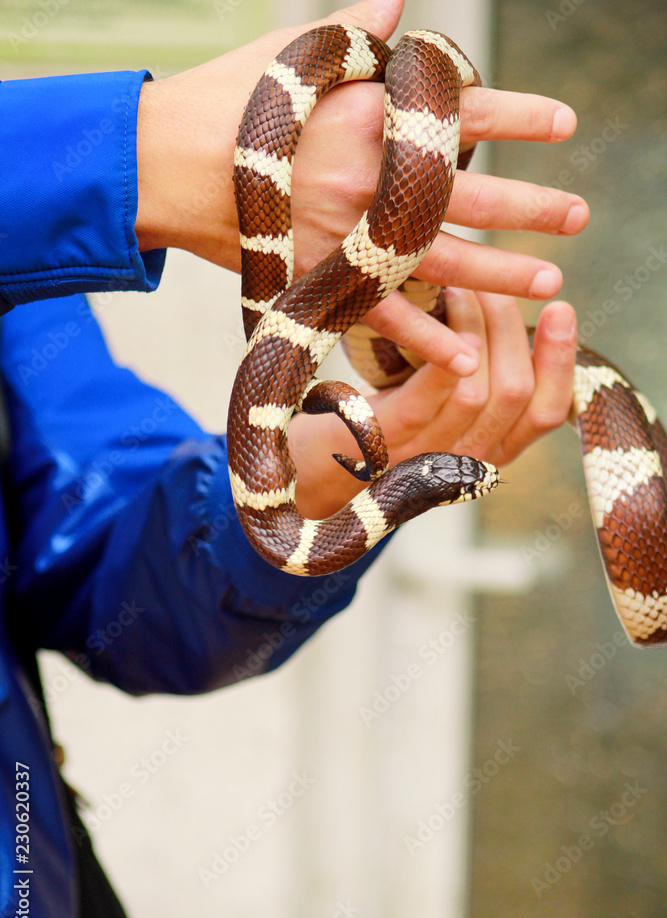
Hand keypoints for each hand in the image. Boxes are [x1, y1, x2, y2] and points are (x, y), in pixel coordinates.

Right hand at [135, 0, 587, 373]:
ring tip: (550, 283)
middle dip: (532, 206)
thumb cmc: (224, 102)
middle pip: (470, 195)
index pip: (464, 113)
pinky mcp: (319, 277)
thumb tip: (397, 1)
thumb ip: (354, 30)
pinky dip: (426, 340)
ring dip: (502, 274)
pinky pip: (383, 316)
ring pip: (443, 260)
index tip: (564, 126)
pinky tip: (468, 357)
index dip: (520, 118)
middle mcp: (367, 175)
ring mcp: (345, 233)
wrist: (160, 165)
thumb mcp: (291, 54)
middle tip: (577, 216)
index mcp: (368, 113)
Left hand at [288, 290, 577, 518]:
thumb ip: (478, 375)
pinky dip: (443, 355)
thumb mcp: (439, 402)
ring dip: (477, 328)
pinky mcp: (381, 443)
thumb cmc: (380, 421)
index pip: (547, 413)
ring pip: (478, 392)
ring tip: (464, 286)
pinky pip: (426, 397)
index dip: (561, 360)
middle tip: (498, 282)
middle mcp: (464, 461)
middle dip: (514, 327)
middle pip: (517, 394)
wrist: (308, 468)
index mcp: (486, 451)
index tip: (563, 308)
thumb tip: (512, 310)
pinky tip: (442, 314)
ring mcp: (424, 457)